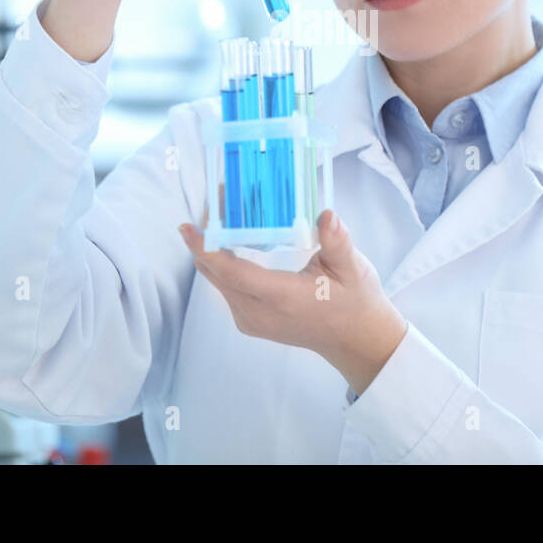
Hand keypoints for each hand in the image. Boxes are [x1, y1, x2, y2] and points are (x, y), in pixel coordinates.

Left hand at [179, 208, 408, 396]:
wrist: (354, 339)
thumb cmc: (354, 300)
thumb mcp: (353, 268)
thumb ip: (337, 241)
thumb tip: (327, 215)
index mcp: (284, 298)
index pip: (235, 273)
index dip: (208, 250)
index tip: (187, 228)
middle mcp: (260, 314)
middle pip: (217, 274)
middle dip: (206, 239)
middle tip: (210, 204)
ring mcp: (251, 321)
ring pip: (217, 282)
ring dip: (212, 250)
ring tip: (219, 216)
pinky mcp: (248, 321)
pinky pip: (225, 288)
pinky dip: (220, 264)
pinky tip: (227, 241)